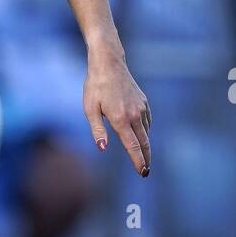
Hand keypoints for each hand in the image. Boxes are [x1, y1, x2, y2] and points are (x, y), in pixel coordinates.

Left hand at [83, 46, 150, 175]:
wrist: (109, 64)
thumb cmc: (95, 87)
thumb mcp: (90, 109)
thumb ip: (97, 130)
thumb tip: (103, 148)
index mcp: (120, 119)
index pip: (133, 146)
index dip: (138, 161)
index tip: (142, 172)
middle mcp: (134, 115)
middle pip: (144, 142)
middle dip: (145, 158)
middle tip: (146, 172)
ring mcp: (141, 108)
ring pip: (146, 133)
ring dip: (145, 146)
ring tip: (143, 157)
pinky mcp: (144, 102)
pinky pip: (147, 122)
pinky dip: (145, 132)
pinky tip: (140, 136)